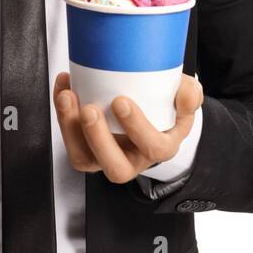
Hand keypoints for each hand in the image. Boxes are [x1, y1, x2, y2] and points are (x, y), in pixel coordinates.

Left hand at [53, 71, 203, 183]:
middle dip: (98, 138)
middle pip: (114, 166)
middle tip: (89, 109)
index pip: (152, 147)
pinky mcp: (86, 147)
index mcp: (160, 147)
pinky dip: (62, 114)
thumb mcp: (185, 98)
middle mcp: (132, 159)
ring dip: (70, 129)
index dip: (136, 128)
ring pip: (84, 158)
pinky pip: (70, 139)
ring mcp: (106, 156)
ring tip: (67, 97)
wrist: (149, 107)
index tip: (121, 102)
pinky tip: (64, 87)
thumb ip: (189, 95)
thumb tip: (185, 93)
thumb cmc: (166, 106)